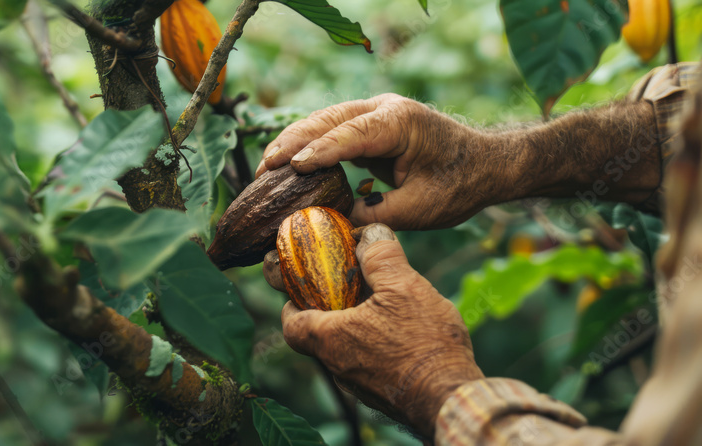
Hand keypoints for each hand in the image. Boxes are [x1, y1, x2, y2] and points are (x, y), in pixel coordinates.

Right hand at [255, 94, 518, 229]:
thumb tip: (334, 225)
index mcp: (399, 122)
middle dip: (293, 143)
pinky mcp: (369, 124)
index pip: (350, 134)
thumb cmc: (459, 184)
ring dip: (295, 142)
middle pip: (327, 119)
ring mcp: (374, 112)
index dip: (319, 151)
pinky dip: (309, 146)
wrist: (487, 164)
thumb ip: (375, 216)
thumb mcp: (418, 209)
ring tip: (266, 167)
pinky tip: (287, 165)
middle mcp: (383, 108)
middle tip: (264, 168)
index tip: (292, 167)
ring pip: (324, 121)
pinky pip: (331, 131)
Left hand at [267, 224, 483, 437]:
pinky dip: (376, 346)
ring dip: (356, 328)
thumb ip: (381, 257)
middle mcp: (337, 367)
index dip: (290, 304)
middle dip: (330, 309)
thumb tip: (370, 234)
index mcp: (330, 339)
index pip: (291, 324)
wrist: (451, 400)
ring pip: (345, 351)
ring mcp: (360, 385)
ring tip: (381, 306)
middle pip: (319, 335)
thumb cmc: (424, 345)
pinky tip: (402, 332)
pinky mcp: (383, 395)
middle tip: (349, 288)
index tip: (301, 289)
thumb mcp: (404, 287)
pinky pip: (369, 366)